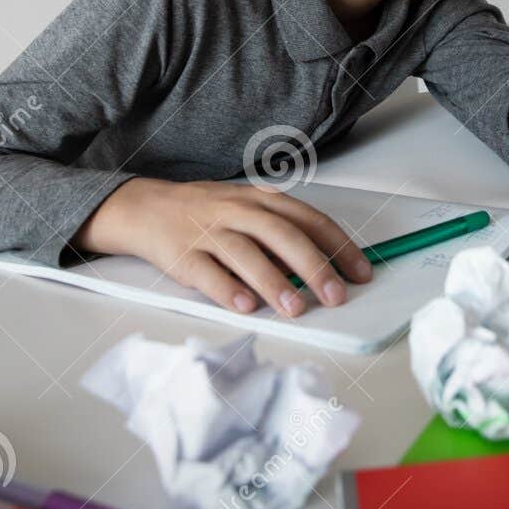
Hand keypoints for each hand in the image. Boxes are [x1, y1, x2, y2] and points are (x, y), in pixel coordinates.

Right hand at [73, 178, 372, 316]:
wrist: (147, 208)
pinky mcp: (182, 255)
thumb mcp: (248, 210)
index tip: (361, 273)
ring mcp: (209, 231)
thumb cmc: (209, 213)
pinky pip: (208, 273)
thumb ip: (282, 234)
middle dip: (314, 266)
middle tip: (336, 296)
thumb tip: (325, 268)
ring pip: (245, 254)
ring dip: (274, 283)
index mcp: (261, 199)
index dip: (338, 246)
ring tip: (297, 309)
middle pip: (282, 235)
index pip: (309, 220)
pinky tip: (248, 307)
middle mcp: (238, 211)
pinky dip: (228, 290)